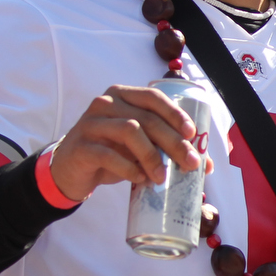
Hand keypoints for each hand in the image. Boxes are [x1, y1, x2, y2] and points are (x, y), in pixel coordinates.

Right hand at [50, 84, 212, 200]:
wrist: (70, 169)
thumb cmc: (112, 153)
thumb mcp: (139, 146)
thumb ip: (165, 148)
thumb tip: (206, 165)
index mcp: (123, 95)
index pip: (153, 97)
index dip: (175, 113)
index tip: (192, 134)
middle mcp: (106, 103)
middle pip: (147, 118)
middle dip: (173, 142)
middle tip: (190, 163)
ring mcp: (91, 123)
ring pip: (130, 131)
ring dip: (152, 156)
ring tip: (163, 177)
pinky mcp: (80, 146)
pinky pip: (108, 154)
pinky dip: (128, 168)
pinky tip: (140, 179)